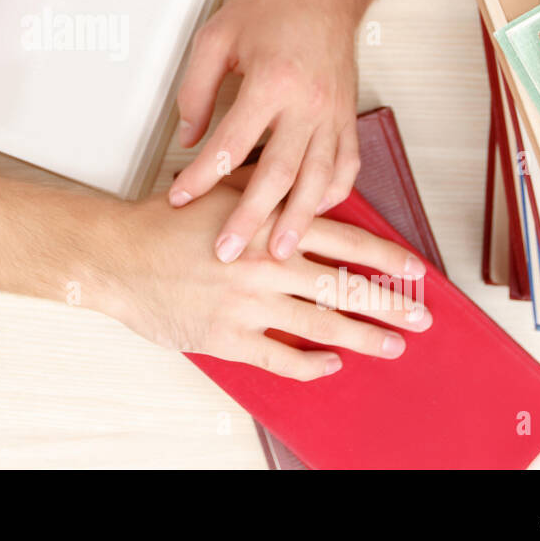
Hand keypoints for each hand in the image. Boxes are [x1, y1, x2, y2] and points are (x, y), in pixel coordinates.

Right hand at [103, 186, 429, 379]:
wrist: (117, 256)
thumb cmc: (163, 221)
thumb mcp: (220, 187)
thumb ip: (263, 183)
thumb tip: (299, 174)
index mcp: (269, 224)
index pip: (343, 240)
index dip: (383, 256)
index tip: (414, 269)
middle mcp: (267, 265)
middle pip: (344, 286)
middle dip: (390, 303)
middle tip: (422, 316)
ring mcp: (249, 305)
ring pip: (322, 325)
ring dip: (364, 337)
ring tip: (393, 345)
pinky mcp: (229, 337)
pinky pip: (281, 359)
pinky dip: (311, 365)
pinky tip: (332, 366)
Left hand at [170, 0, 361, 263]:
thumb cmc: (271, 6)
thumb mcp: (216, 37)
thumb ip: (197, 90)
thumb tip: (189, 139)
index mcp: (271, 83)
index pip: (230, 144)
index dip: (200, 177)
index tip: (179, 199)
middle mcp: (308, 105)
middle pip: (278, 175)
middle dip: (251, 219)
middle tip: (229, 253)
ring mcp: (334, 114)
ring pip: (318, 180)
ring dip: (299, 220)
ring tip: (280, 252)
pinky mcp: (349, 117)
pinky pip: (346, 166)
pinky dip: (333, 195)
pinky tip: (315, 212)